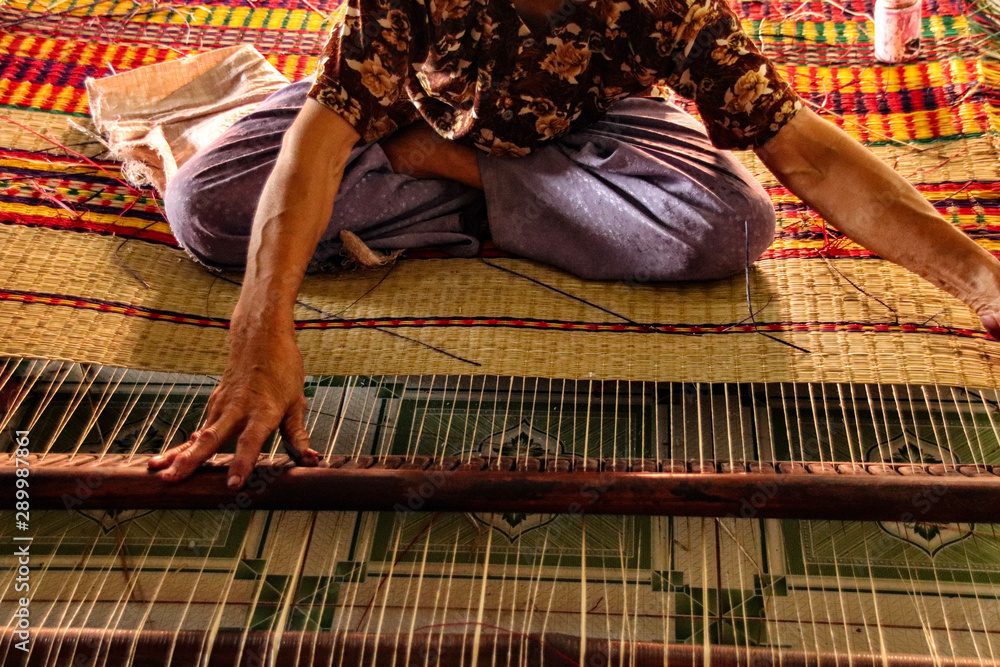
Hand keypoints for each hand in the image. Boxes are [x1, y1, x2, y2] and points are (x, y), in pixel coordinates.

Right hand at [148, 319, 319, 487]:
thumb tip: (309, 460)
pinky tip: (166, 461)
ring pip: (199, 435)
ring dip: (179, 454)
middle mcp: (239, 409)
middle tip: (173, 478)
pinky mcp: (214, 405)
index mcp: (263, 410)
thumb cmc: (283, 370)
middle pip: (213, 438)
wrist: (260, 338)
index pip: (251, 441)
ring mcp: (223, 406)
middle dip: (192, 460)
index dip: (243, 463)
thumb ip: (296, 434)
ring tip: (157, 470)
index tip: (233, 484)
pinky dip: (184, 446)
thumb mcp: (295, 403)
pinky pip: (200, 430)